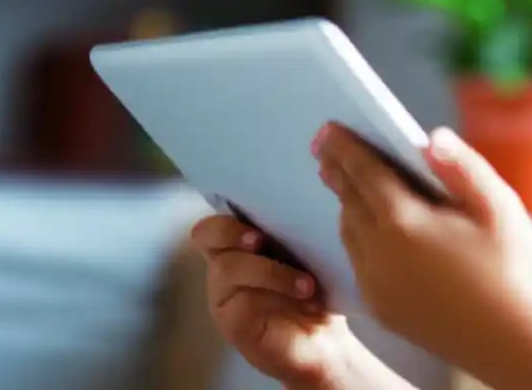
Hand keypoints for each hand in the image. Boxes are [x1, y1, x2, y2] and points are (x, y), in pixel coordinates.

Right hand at [189, 215, 361, 388]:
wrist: (325, 342)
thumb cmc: (317, 291)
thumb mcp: (309, 252)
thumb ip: (296, 227)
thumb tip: (316, 188)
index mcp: (242, 244)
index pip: (217, 217)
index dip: (228, 208)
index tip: (261, 208)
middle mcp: (227, 266)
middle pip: (206, 233)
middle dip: (231, 231)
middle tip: (260, 239)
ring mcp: (225, 295)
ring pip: (228, 266)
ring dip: (270, 270)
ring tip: (307, 283)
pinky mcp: (231, 322)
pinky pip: (241, 299)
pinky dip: (277, 290)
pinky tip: (305, 294)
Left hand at [312, 123, 531, 384]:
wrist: (517, 341)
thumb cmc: (515, 269)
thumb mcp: (499, 207)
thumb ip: (462, 167)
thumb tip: (431, 138)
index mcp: (406, 223)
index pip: (363, 173)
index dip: (344, 147)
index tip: (327, 129)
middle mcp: (381, 255)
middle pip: (349, 202)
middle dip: (338, 172)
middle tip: (324, 148)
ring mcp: (378, 285)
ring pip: (350, 233)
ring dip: (346, 205)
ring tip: (346, 184)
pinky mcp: (383, 309)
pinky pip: (359, 263)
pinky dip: (358, 237)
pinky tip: (368, 229)